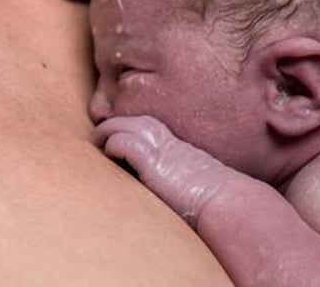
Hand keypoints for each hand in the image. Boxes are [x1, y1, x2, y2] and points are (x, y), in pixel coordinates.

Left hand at [92, 115, 235, 224]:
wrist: (224, 202)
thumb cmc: (209, 197)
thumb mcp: (187, 178)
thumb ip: (169, 173)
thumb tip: (156, 183)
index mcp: (172, 141)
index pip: (141, 123)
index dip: (124, 128)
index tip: (111, 139)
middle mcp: (163, 137)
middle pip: (128, 118)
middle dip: (108, 124)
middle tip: (95, 139)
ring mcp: (156, 145)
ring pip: (119, 124)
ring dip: (103, 133)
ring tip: (95, 144)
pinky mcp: (150, 158)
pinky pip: (121, 141)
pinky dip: (110, 145)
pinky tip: (108, 154)